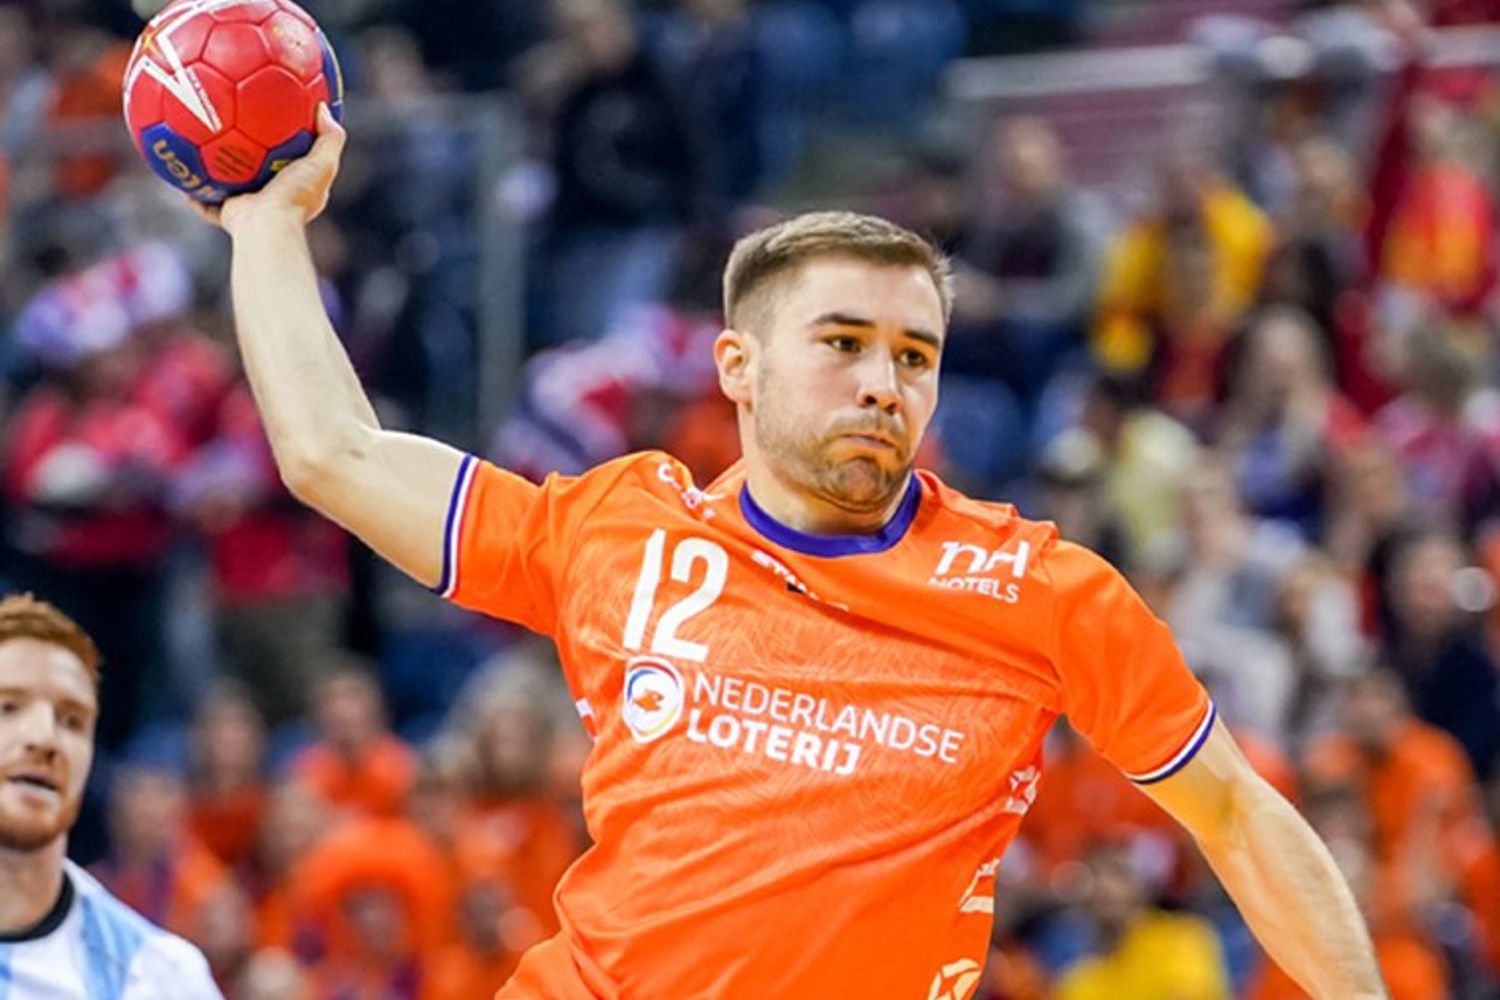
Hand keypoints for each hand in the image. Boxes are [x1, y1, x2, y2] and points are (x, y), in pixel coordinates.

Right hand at [189, 103, 345, 232]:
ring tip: (202, 141)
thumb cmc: (296, 196)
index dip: (285, 140)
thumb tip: (323, 108)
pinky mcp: (228, 214)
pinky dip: (195, 185)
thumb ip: (330, 137)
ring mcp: (249, 206)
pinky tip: (182, 164)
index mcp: (295, 188)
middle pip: (256, 169)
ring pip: (229, 182)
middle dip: (246, 150)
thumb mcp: (323, 163)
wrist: (267, 225)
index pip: (291, 160)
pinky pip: (205, 198)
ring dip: (216, 166)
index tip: (275, 118)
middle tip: (234, 124)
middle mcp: (273, 198)